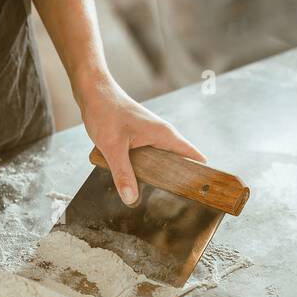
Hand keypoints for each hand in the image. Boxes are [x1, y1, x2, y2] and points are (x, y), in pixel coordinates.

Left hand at [77, 75, 205, 204]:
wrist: (93, 92)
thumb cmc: (104, 112)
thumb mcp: (113, 147)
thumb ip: (123, 174)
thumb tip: (131, 199)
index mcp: (164, 135)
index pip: (194, 157)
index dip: (200, 176)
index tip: (203, 195)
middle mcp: (163, 135)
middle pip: (180, 163)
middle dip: (180, 182)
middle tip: (177, 204)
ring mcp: (152, 137)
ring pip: (164, 162)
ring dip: (161, 178)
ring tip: (160, 199)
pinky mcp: (142, 138)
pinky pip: (152, 158)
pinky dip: (149, 170)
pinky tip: (141, 183)